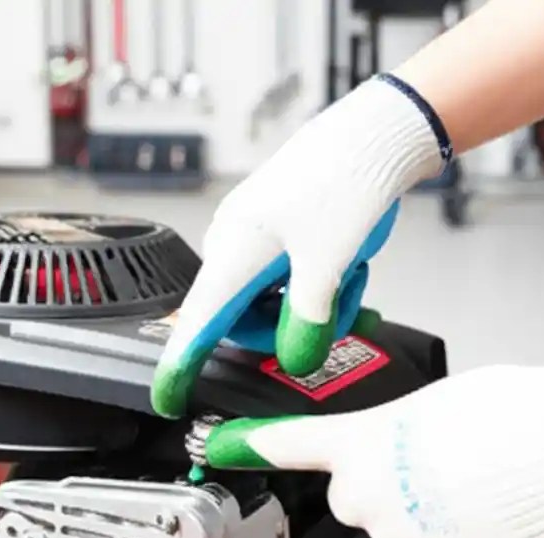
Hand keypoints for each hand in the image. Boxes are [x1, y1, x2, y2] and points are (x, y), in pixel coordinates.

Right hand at [151, 75, 449, 417]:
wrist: (376, 132)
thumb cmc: (347, 180)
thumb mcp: (330, 262)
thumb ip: (308, 319)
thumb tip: (296, 360)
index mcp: (235, 251)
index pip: (197, 324)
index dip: (180, 366)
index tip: (167, 398)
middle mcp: (234, 243)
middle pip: (243, 320)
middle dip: (289, 329)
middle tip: (336, 313)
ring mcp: (256, 236)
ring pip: (271, 302)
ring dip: (312, 307)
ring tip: (350, 278)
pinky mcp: (279, 231)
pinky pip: (286, 280)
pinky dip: (317, 287)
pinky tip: (347, 267)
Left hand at [201, 335, 543, 537]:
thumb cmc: (522, 411)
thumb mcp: (442, 404)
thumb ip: (403, 430)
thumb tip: (409, 447)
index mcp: (364, 436)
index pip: (289, 444)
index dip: (250, 447)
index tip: (221, 449)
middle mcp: (365, 490)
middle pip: (351, 499)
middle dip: (382, 491)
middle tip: (437, 475)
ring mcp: (394, 537)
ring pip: (392, 535)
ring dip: (421, 522)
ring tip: (476, 496)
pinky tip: (485, 525)